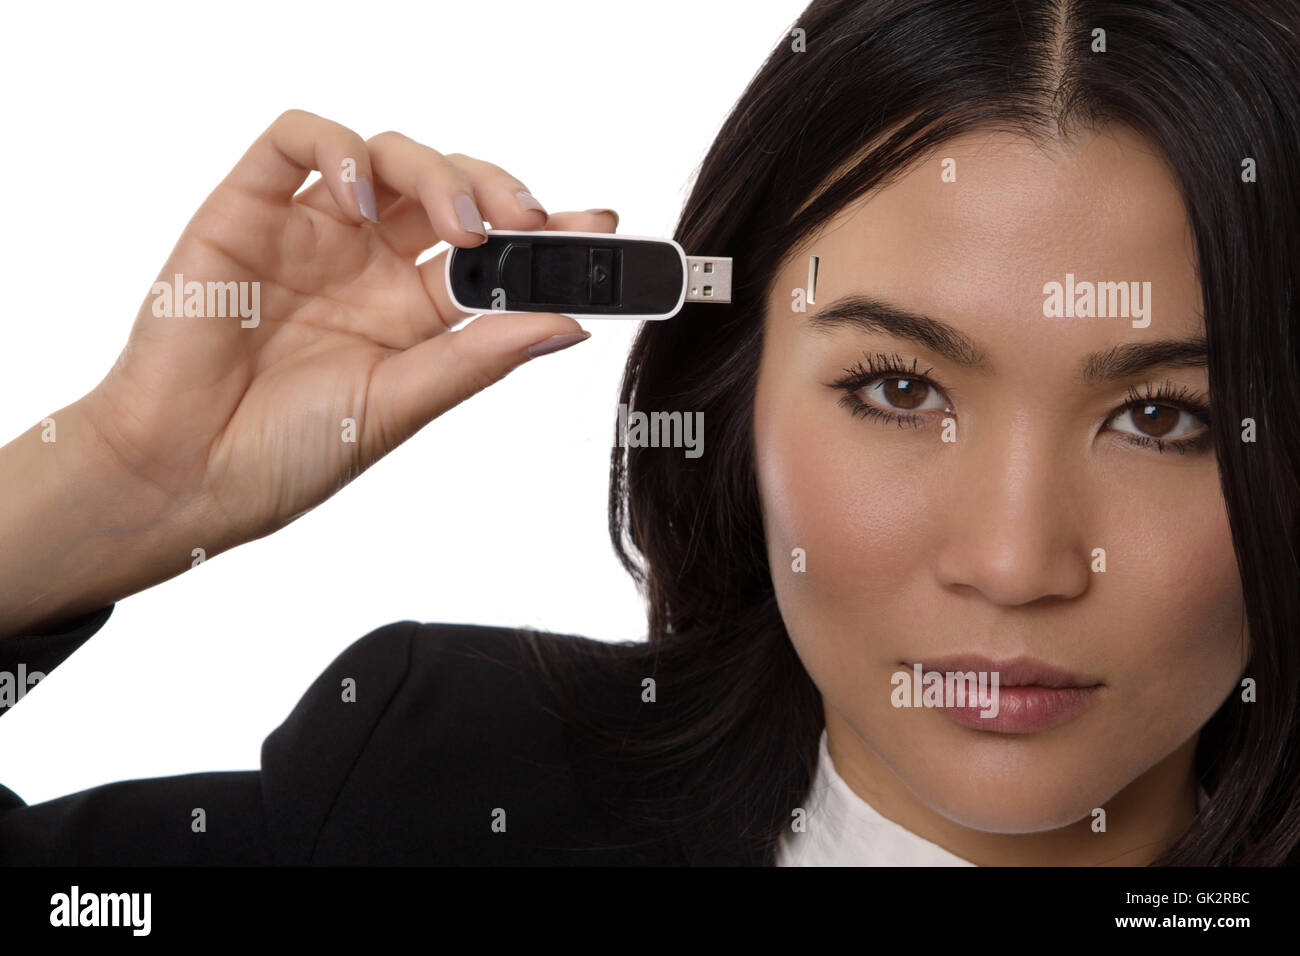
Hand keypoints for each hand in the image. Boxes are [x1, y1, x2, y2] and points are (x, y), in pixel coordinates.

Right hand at [81, 109, 612, 553]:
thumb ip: (480, 356)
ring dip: (441, 173)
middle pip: (451, 192)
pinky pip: (297, 140)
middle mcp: (367, 264)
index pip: (492, 257)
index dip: (547, 236)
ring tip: (465, 226)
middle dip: (503, 193)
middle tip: (535, 222)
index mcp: (409, 314)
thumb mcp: (401, 405)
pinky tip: (365, 202)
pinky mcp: (247, 208)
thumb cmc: (284, 453)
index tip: (601, 230)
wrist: (183, 477)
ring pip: (390, 155)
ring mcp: (311, 232)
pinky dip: (341, 151)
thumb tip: (570, 322)